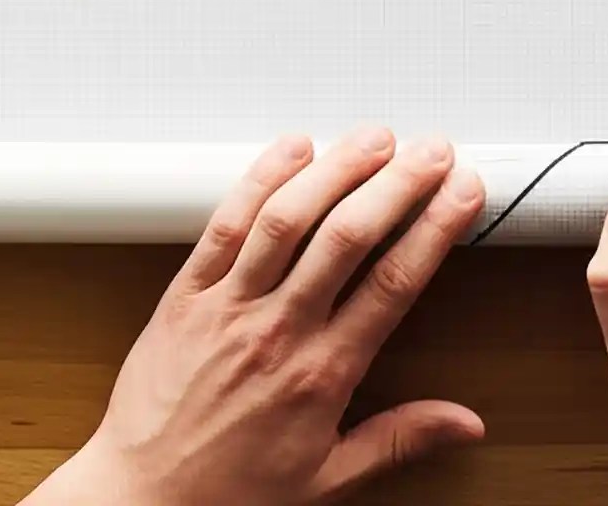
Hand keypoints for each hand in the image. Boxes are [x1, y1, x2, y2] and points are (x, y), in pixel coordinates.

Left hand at [20, 127, 486, 505]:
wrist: (141, 502)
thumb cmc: (232, 493)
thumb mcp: (330, 478)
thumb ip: (401, 440)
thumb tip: (467, 423)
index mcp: (322, 373)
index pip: (393, 283)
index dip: (435, 229)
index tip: (463, 191)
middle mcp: (278, 330)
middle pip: (348, 238)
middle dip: (397, 184)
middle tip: (433, 149)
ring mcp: (228, 307)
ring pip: (287, 221)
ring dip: (334, 170)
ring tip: (374, 137)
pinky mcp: (184, 296)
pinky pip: (224, 227)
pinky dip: (258, 182)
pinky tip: (292, 149)